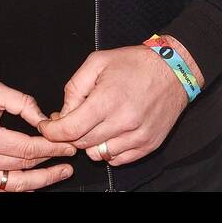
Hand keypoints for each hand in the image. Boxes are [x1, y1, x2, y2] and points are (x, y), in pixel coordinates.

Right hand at [0, 81, 76, 191]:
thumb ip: (22, 103)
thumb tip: (44, 120)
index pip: (28, 149)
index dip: (51, 149)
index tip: (66, 147)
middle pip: (25, 169)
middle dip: (50, 164)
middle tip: (68, 161)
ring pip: (15, 186)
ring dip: (40, 182)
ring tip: (57, 175)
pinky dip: (18, 191)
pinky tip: (32, 185)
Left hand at [39, 37, 201, 165]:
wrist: (173, 71)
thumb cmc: (134, 63)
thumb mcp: (97, 62)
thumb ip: (75, 88)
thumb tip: (64, 112)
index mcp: (107, 100)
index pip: (71, 129)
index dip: (53, 131)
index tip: (48, 126)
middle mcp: (123, 122)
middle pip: (82, 143)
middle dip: (69, 133)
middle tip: (71, 119)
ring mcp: (138, 137)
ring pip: (99, 155)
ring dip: (89, 143)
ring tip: (94, 124)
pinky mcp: (149, 145)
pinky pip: (117, 160)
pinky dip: (108, 150)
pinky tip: (109, 132)